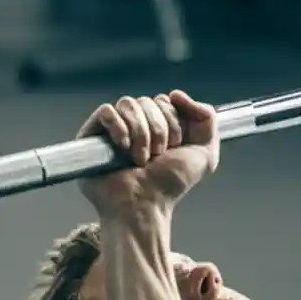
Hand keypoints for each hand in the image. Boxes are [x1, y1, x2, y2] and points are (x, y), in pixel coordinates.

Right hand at [76, 90, 219, 219]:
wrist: (144, 205)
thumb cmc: (169, 185)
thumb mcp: (205, 154)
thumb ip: (207, 119)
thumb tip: (176, 94)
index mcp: (160, 125)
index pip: (165, 100)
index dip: (173, 120)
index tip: (175, 146)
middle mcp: (137, 124)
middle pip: (148, 100)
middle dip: (158, 129)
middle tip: (157, 156)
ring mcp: (114, 129)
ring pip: (128, 104)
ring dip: (141, 133)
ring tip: (140, 158)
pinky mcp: (93, 135)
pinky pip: (106, 111)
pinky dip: (118, 127)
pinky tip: (123, 147)